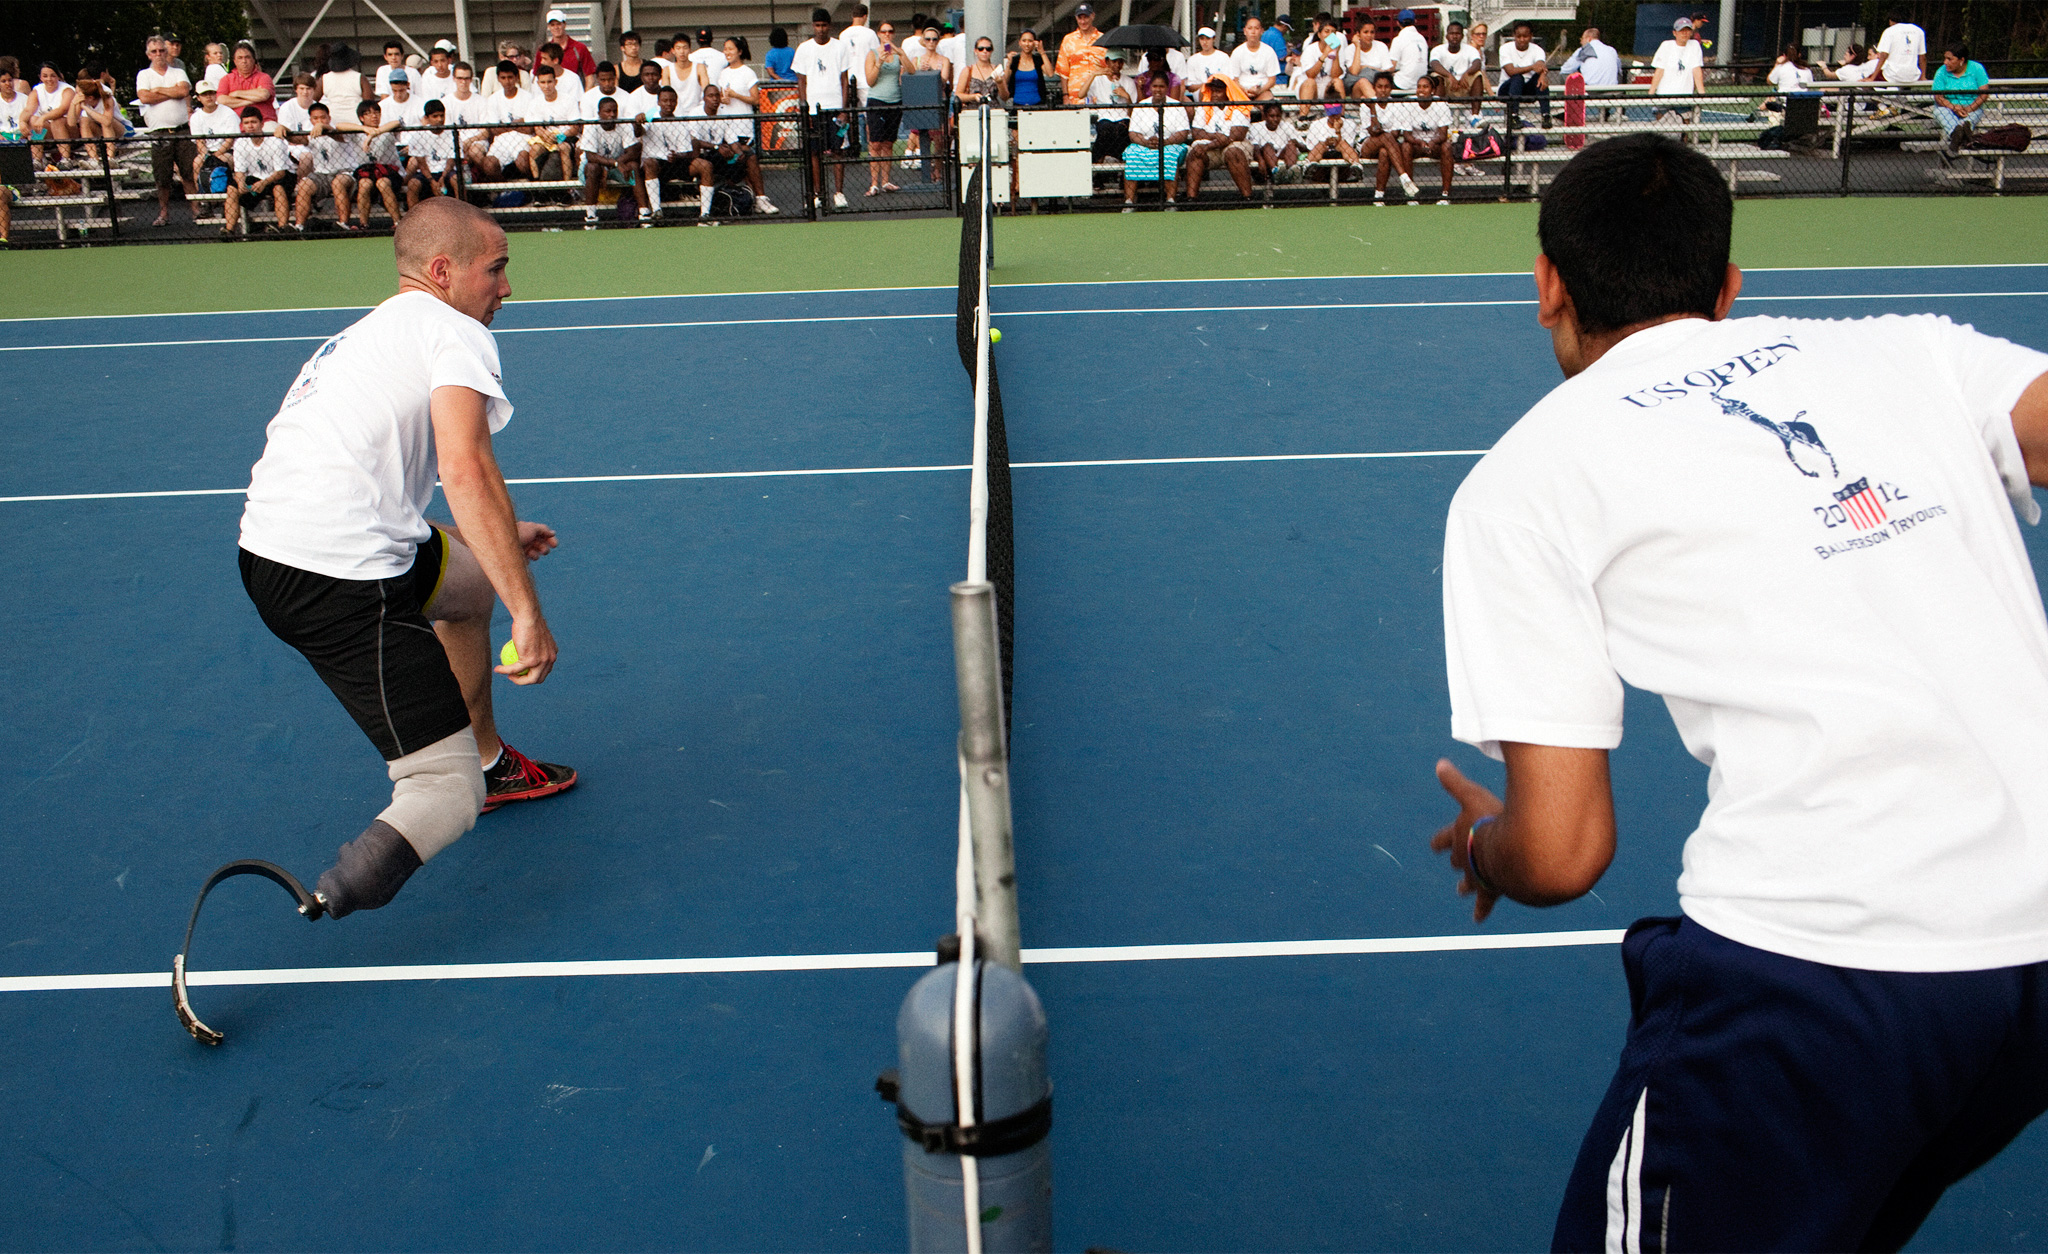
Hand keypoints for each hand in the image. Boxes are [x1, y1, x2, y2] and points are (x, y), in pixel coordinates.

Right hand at [496, 615, 557, 683]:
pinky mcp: (530, 661)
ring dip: (517, 680)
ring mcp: (541, 661)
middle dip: (526, 680)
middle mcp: (550, 659)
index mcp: (552, 653)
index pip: (545, 670)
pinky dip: (505, 670)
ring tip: (508, 675)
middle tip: (515, 675)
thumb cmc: (529, 620)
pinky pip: (514, 669)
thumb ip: (535, 644)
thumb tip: (526, 651)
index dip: (535, 673)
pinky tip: (497, 669)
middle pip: (538, 678)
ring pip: (528, 679)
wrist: (528, 615)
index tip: (523, 671)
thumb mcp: (535, 633)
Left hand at [516, 520, 557, 559]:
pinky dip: (528, 560)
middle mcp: (526, 539)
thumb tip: (553, 532)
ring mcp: (522, 548)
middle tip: (543, 552)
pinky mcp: (518, 558)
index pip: (543, 534)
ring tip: (532, 555)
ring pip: (536, 554)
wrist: (502, 546)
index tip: (555, 545)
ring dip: (536, 555)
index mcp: (529, 530)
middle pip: (541, 544)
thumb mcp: (532, 528)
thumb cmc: (518, 534)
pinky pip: (528, 561)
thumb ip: (543, 530)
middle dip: (544, 548)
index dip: (550, 539)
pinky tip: (523, 558)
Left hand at [1428, 758, 1504, 922]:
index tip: (1435, 846)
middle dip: (1456, 862)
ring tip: (1460, 893)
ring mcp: (1477, 875)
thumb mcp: (1473, 796)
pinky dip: (1480, 910)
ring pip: (1468, 883)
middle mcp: (1465, 858)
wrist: (1509, 852)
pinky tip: (1476, 919)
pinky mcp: (1492, 890)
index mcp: (1459, 836)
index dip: (1441, 840)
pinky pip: (1484, 903)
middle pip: (1457, 861)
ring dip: (1465, 886)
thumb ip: (1455, 783)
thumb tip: (1438, 764)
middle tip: (1452, 866)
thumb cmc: (1492, 821)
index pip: (1444, 838)